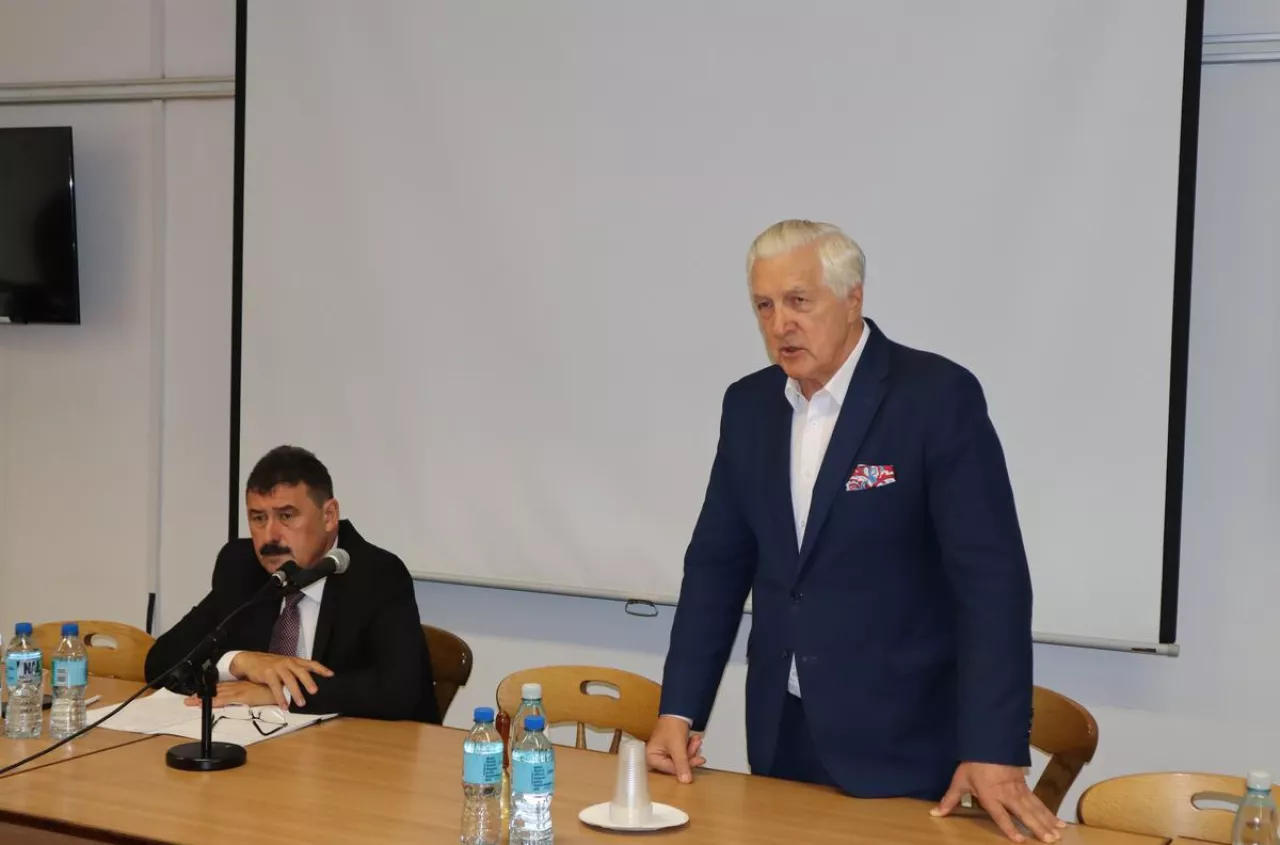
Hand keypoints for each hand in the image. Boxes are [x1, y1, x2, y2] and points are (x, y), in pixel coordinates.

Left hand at [185, 681, 276, 707]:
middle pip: (217, 690)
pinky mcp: (243, 697)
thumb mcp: (262, 693)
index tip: (199, 694)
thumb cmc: (277, 691)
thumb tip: (249, 700)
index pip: (223, 687)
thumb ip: (253, 695)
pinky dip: (215, 701)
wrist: (285, 690)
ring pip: (218, 694)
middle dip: (202, 694)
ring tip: (191, 702)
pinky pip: (226, 699)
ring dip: (204, 698)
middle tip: (189, 699)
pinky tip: (206, 704)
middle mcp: (240, 686)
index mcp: (244, 685)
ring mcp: (241, 691)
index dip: (210, 690)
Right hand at [228, 652, 332, 708]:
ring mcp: (278, 667)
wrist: (251, 660)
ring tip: (301, 703)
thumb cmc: (271, 664)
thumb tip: (310, 683)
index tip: (331, 675)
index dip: (321, 669)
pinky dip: (280, 697)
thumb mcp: (286, 664)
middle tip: (315, 691)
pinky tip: (284, 705)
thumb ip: (296, 671)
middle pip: (301, 671)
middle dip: (309, 681)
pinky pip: (275, 687)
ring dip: (296, 692)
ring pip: (290, 680)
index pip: (311, 663)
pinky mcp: (268, 674)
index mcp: (294, 661)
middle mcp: (288, 663)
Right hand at [645, 715, 705, 782]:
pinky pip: (681, 753)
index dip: (685, 766)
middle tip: (697, 746)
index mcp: (650, 758)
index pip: (670, 769)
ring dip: (690, 750)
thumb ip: (682, 765)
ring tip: (696, 740)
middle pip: (676, 764)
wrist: (677, 710)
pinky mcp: (670, 749)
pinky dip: (689, 747)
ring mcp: (662, 753)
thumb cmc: (672, 726)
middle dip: (689, 755)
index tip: (698, 760)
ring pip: (680, 759)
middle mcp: (654, 757)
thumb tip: (685, 781)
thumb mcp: (678, 747)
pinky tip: (694, 740)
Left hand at [932, 762, 1065, 842]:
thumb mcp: (960, 781)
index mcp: (991, 795)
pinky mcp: (1025, 786)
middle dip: (1038, 827)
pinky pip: (1039, 802)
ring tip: (1058, 836)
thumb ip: (950, 800)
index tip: (1020, 841)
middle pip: (1025, 813)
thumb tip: (935, 814)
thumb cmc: (973, 764)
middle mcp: (1007, 794)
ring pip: (1035, 808)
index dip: (1009, 828)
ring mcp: (1019, 790)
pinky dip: (1049, 813)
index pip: (1001, 815)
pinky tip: (1059, 822)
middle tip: (1051, 841)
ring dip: (1047, 822)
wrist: (988, 742)